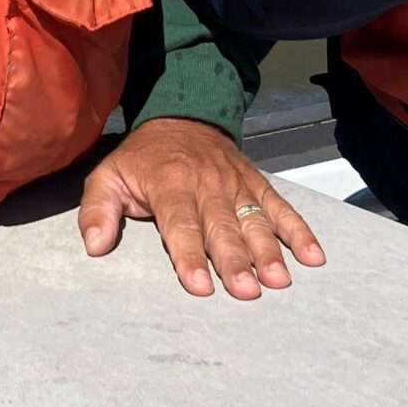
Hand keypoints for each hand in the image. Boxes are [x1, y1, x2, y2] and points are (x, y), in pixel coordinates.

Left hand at [77, 116, 325, 299]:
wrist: (182, 114)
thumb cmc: (143, 158)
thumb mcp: (108, 176)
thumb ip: (97, 210)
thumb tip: (95, 246)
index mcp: (169, 184)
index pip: (181, 224)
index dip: (190, 255)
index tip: (200, 286)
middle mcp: (207, 184)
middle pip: (223, 227)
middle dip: (235, 260)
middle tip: (246, 292)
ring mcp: (236, 183)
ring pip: (254, 219)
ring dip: (268, 250)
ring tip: (279, 280)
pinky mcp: (256, 183)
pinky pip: (280, 207)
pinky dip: (299, 230)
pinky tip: (313, 257)